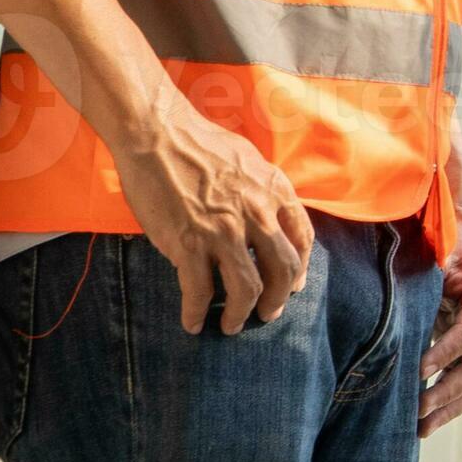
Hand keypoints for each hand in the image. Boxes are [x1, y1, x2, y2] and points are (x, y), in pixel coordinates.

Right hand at [108, 86, 314, 334]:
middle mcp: (257, 214)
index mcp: (275, 191)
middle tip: (267, 315)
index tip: (294, 285)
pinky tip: (192, 323)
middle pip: (283, 270)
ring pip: (246, 290)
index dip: (301, 268)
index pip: (303, 238)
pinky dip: (196, 313)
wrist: (158, 134)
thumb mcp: (249, 161)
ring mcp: (224, 232)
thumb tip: (269, 215)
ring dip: (239, 315)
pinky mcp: (188, 244)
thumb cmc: (199, 143)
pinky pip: (199, 292)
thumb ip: (264, 190)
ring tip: (231, 326)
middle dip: (278, 299)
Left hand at [419, 207, 461, 438]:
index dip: (446, 352)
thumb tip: (416, 282)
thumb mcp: (444, 249)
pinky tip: (424, 424)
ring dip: (448, 408)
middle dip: (445, 391)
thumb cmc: (451, 244)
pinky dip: (448, 405)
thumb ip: (435, 266)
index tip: (418, 370)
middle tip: (417, 408)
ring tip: (419, 429)